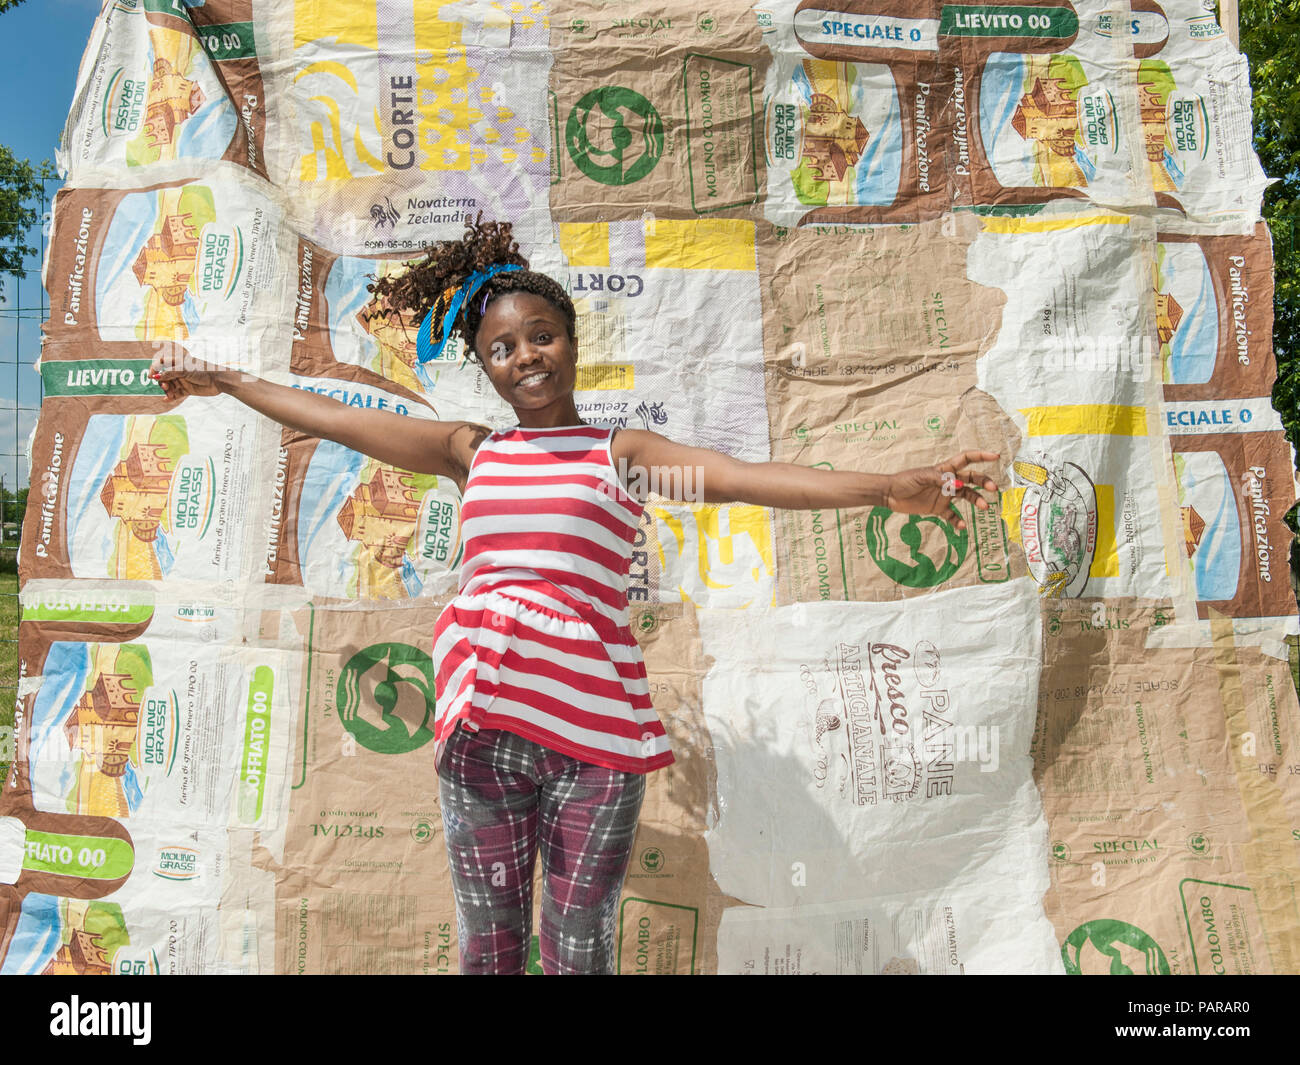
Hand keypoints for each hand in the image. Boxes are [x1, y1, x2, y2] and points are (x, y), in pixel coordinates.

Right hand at [148, 346, 233, 400]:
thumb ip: (171, 373)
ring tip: (170, 394)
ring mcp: (182, 381)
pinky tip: (166, 400)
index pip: (161, 363)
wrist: (219, 381)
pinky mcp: (187, 390)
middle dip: (162, 381)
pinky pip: (175, 394)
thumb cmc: (203, 370)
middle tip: (165, 386)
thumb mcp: (185, 370)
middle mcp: (179, 371)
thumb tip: (156, 376)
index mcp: (178, 362)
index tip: (151, 376)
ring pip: (169, 386)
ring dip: (166, 390)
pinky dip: (170, 397)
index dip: (154, 368)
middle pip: (163, 376)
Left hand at [884, 450, 999, 531]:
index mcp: (944, 469)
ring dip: (976, 500)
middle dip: (984, 482)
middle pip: (971, 478)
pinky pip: (952, 515)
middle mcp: (948, 481)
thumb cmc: (904, 481)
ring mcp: (944, 495)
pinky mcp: (938, 508)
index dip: (981, 456)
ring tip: (984, 507)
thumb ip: (940, 480)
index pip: (966, 459)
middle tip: (993, 489)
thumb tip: (959, 485)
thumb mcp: (921, 477)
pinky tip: (961, 526)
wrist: (890, 495)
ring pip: (966, 496)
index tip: (996, 456)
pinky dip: (957, 521)